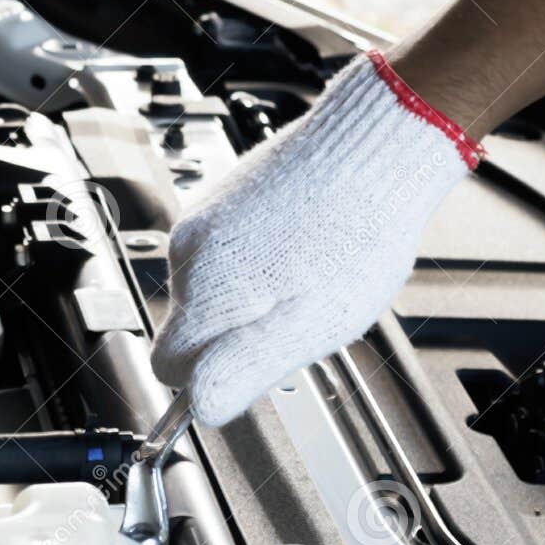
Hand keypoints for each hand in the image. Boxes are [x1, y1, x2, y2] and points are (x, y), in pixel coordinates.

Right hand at [150, 51, 478, 426]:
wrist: (376, 141)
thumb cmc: (357, 231)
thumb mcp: (311, 324)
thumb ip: (245, 368)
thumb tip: (201, 403)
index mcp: (205, 293)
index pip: (168, 366)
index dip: (210, 378)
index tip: (248, 370)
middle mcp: (190, 253)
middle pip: (192, 326)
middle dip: (235, 333)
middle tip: (297, 314)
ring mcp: (202, 219)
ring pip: (209, 287)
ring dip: (249, 293)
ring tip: (306, 272)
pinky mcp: (220, 196)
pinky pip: (223, 250)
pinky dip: (256, 258)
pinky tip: (299, 243)